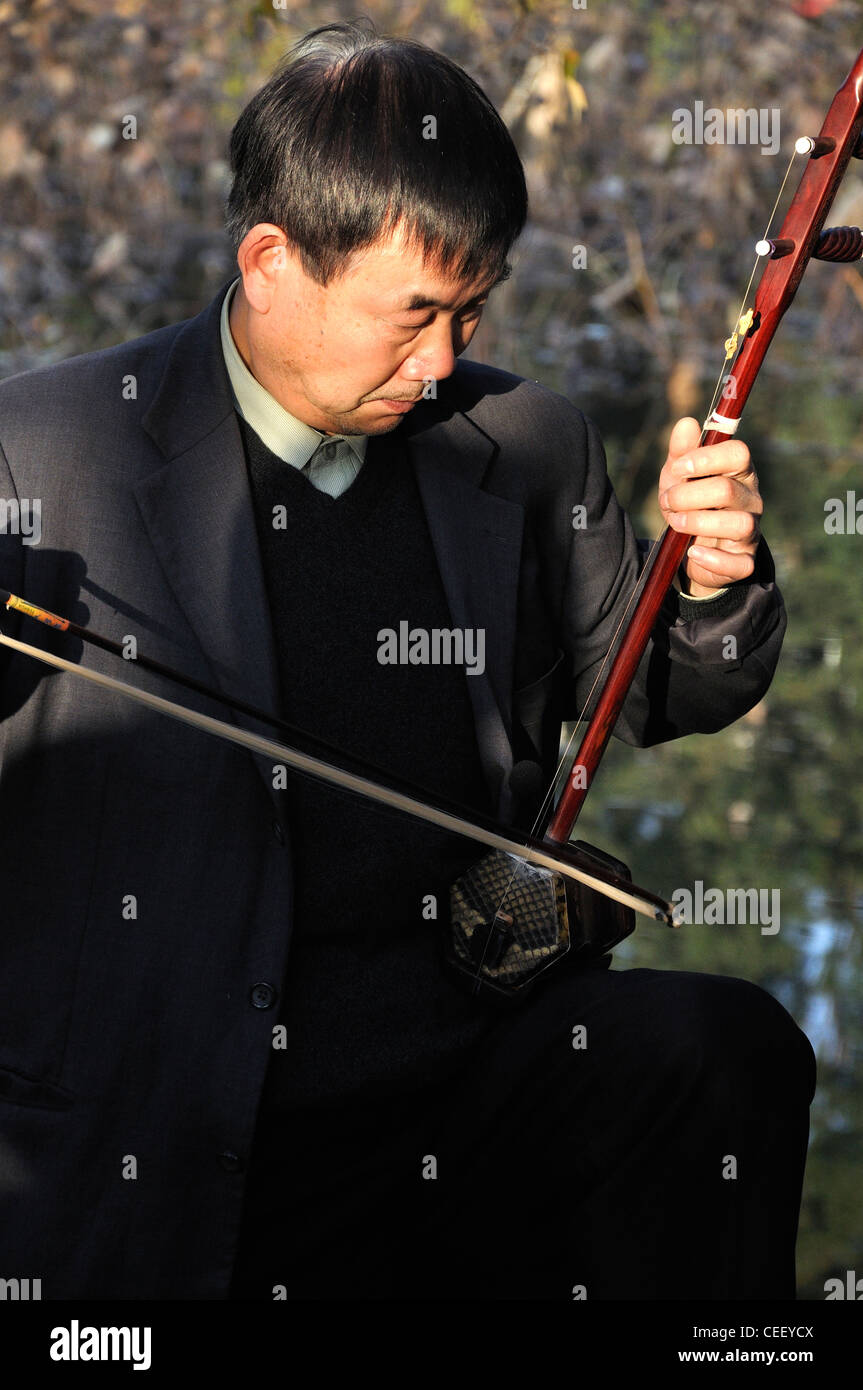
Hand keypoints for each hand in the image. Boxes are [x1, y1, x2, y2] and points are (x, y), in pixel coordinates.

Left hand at [657, 416, 762, 597]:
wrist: (691, 550)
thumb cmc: (690, 504)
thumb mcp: (679, 477)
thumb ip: (681, 452)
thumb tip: (686, 423)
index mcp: (738, 472)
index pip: (739, 453)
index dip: (706, 458)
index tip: (679, 467)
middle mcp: (751, 499)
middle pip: (727, 490)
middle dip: (687, 496)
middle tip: (667, 502)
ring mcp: (751, 531)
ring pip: (738, 524)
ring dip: (697, 523)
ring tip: (676, 524)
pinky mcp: (744, 561)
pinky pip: (739, 563)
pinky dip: (712, 558)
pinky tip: (692, 552)